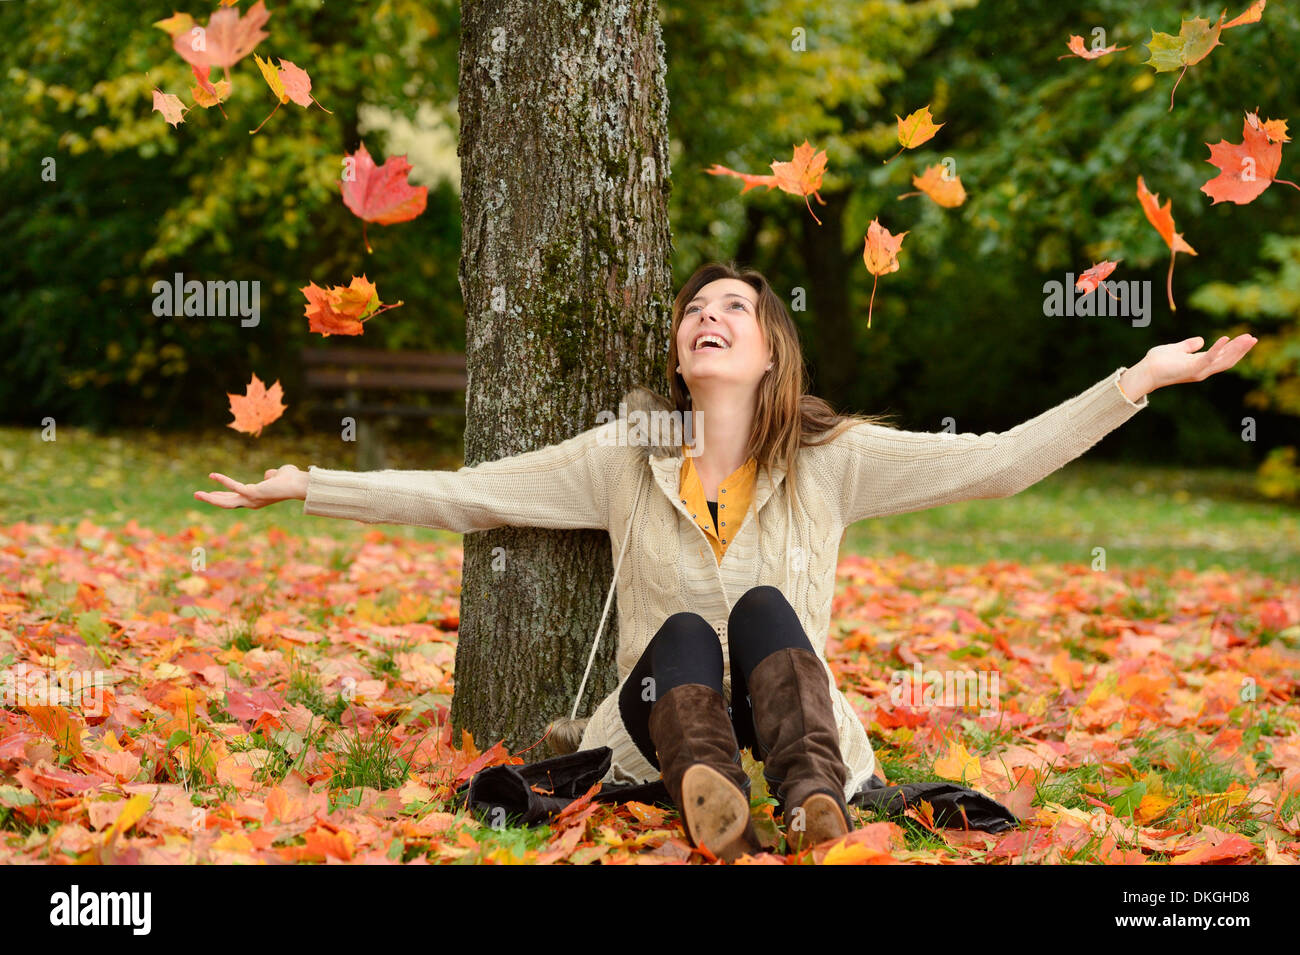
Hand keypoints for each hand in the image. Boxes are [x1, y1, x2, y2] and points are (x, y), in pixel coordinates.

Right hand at [194, 465, 308, 508]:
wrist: (300, 483)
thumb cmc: (291, 479)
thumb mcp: (276, 476)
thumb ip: (270, 476)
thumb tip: (268, 475)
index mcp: (256, 498)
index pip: (235, 499)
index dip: (223, 496)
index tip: (211, 494)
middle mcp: (252, 502)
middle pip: (227, 503)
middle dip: (211, 499)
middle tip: (197, 495)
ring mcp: (251, 499)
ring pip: (226, 502)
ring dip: (211, 498)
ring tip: (197, 494)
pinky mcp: (252, 493)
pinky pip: (234, 487)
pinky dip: (223, 481)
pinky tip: (212, 475)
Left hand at [1124, 333, 1257, 397]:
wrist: (1145, 371)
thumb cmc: (1158, 361)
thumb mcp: (1177, 349)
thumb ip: (1189, 345)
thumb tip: (1201, 340)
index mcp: (1200, 364)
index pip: (1223, 356)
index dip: (1236, 348)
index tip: (1247, 338)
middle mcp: (1202, 369)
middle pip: (1227, 359)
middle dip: (1241, 349)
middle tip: (1253, 338)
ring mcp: (1198, 371)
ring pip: (1223, 360)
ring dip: (1236, 349)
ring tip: (1247, 338)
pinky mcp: (1191, 369)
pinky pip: (1208, 358)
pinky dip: (1218, 348)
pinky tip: (1226, 338)